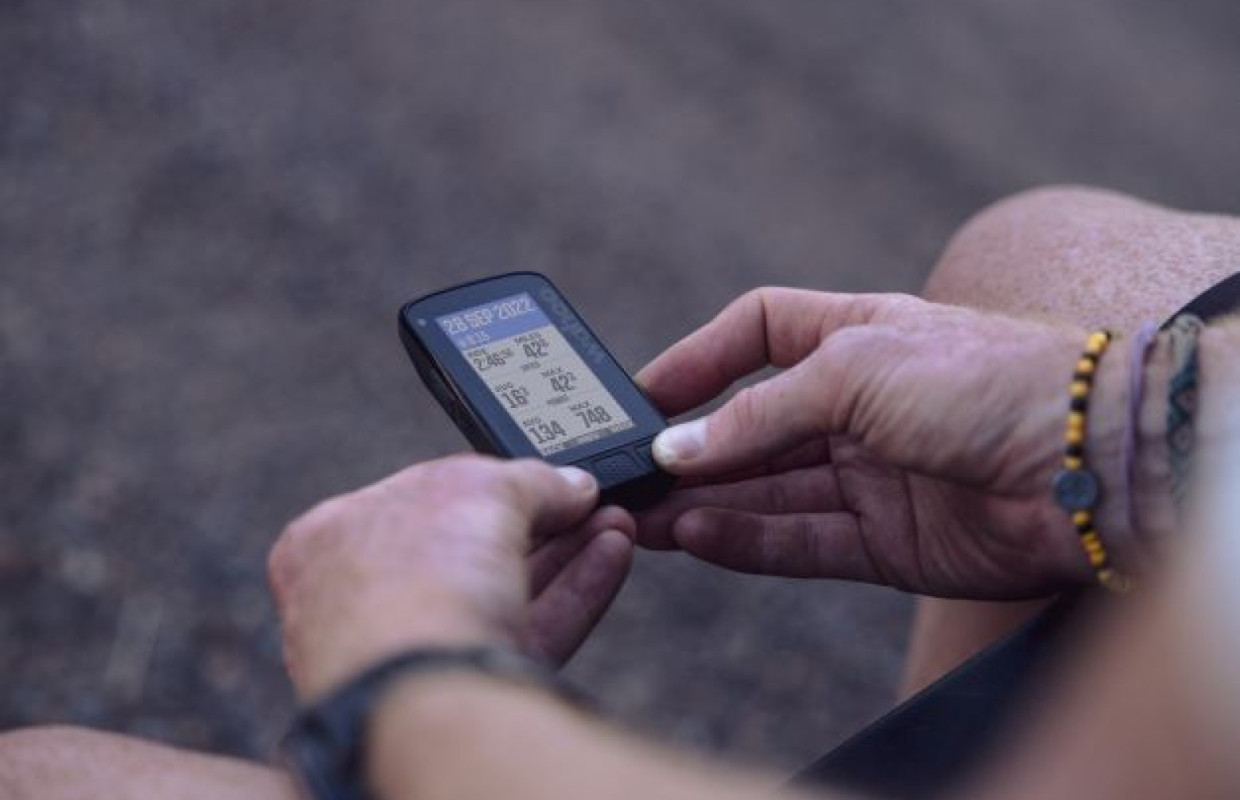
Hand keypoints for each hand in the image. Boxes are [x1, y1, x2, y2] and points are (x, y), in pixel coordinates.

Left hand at [268, 455, 633, 699]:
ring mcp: (413, 652)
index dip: (481, 481)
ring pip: (502, 591)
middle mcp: (364, 600)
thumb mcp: (479, 487)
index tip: (537, 477)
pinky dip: (573, 595)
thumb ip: (530, 479)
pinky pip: (526, 631)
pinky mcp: (462, 692)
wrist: (422, 698)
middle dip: (539, 520)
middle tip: (586, 501)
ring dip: (566, 554)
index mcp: (330, 540)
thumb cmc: (414, 583)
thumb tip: (571, 486)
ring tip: (614, 524)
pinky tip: (611, 557)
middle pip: (466, 547)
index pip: (415, 497)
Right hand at [637, 289, 1111, 597]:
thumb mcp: (856, 367)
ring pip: (767, 491)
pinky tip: (696, 538)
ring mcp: (872, 474)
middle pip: (752, 425)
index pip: (757, 334)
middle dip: (690, 449)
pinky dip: (747, 542)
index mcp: (855, 335)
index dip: (700, 359)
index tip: (643, 392)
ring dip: (703, 502)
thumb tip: (678, 447)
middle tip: (627, 474)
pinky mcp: (888, 541)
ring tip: (641, 516)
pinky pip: (801, 541)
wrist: (1090, 462)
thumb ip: (761, 413)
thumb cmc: (985, 379)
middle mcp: (858, 404)